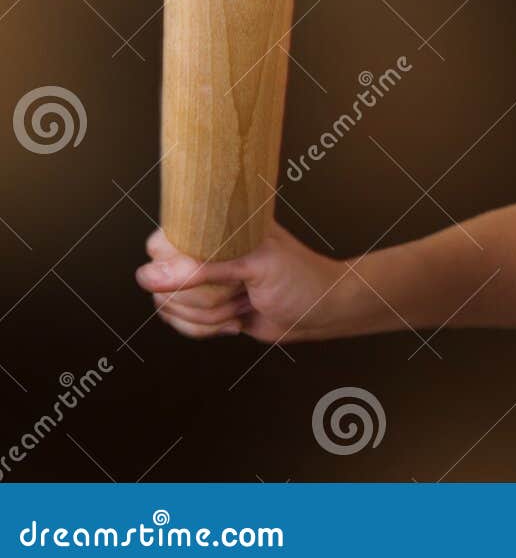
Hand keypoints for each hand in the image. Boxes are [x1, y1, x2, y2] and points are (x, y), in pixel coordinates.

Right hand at [136, 220, 350, 342]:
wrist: (321, 312)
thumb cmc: (301, 279)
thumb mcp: (257, 266)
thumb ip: (205, 268)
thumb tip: (151, 276)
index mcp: (217, 228)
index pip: (161, 243)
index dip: (172, 267)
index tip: (204, 278)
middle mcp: (203, 252)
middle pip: (161, 282)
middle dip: (202, 297)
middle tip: (240, 290)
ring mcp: (202, 282)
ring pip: (169, 307)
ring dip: (210, 315)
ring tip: (244, 302)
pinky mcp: (205, 307)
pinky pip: (181, 324)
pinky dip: (208, 329)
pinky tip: (237, 319)